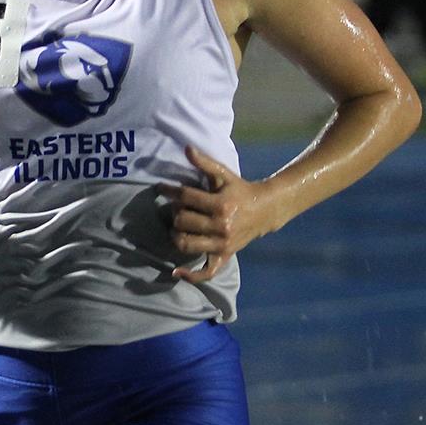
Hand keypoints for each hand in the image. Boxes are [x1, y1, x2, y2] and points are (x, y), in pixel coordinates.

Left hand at [165, 146, 269, 283]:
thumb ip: (205, 163)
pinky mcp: (224, 256)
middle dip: (174, 212)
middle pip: (182, 220)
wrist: (264, 210)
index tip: (161, 188)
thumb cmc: (239, 190)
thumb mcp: (224, 175)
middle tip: (175, 207)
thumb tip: (187, 148)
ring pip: (186, 244)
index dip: (170, 190)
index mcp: (221, 204)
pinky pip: (206, 272)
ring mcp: (222, 244)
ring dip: (175, 234)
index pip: (186, 197)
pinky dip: (190, 276)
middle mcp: (221, 226)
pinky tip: (176, 273)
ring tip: (176, 227)